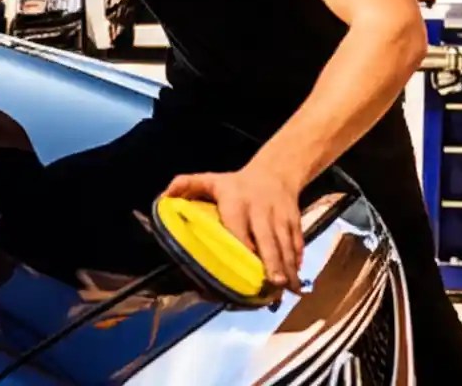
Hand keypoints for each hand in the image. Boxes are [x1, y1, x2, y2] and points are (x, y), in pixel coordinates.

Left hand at [163, 165, 303, 293]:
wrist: (276, 171)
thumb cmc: (235, 183)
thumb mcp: (210, 180)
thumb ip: (185, 185)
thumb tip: (164, 196)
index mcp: (236, 202)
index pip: (238, 225)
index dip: (243, 245)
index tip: (244, 265)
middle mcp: (260, 210)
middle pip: (267, 238)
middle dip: (272, 262)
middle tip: (274, 284)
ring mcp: (280, 217)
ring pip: (285, 244)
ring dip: (288, 268)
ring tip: (289, 290)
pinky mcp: (295, 222)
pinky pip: (297, 242)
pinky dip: (297, 260)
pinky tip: (296, 277)